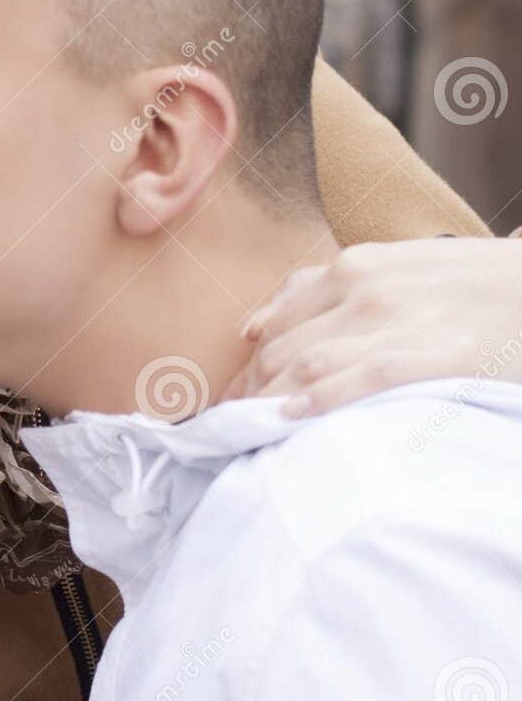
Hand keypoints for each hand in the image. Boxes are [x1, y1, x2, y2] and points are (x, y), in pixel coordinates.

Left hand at [221, 237, 521, 416]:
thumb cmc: (474, 282)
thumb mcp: (395, 266)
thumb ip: (327, 289)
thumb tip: (255, 323)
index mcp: (354, 267)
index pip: (277, 323)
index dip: (247, 366)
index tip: (229, 397)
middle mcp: (362, 288)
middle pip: (281, 348)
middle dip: (248, 392)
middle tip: (228, 426)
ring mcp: (392, 320)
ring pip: (304, 365)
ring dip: (266, 403)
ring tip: (244, 433)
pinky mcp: (426, 353)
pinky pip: (356, 381)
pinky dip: (315, 401)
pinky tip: (289, 421)